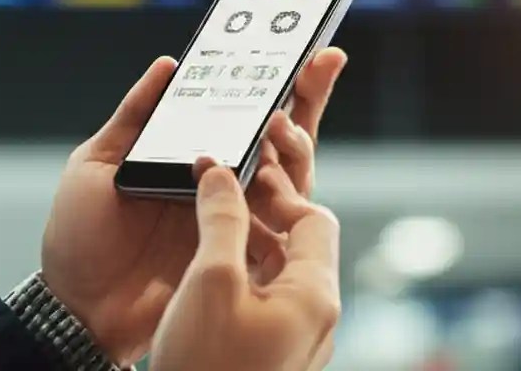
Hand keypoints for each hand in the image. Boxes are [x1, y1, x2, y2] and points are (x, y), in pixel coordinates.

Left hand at [40, 49, 347, 365]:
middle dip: (307, 95)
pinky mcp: (240, 253)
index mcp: (190, 155)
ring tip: (282, 122)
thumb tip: (168, 64)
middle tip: (321, 62)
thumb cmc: (80, 238)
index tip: (298, 47)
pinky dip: (287, 197)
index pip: (240, 110)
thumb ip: (134, 116)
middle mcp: (221, 183)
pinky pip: (278, 223)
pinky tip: (278, 170)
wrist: (78, 309)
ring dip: (295, 143)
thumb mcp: (95, 164)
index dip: (273, 80)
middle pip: (280, 135)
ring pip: (290, 174)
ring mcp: (234, 218)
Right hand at [150, 161, 341, 370]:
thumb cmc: (205, 368)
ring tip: (208, 217)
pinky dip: (243, 270)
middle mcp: (315, 317)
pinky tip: (207, 265)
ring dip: (249, 238)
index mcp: (314, 296)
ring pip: (281, 271)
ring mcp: (295, 340)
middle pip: (301, 243)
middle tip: (223, 183)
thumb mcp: (210, 282)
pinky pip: (266, 299)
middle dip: (264, 209)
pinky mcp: (271, 355)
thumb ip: (221, 218)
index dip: (278, 189)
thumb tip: (220, 171)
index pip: (314, 218)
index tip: (240, 168)